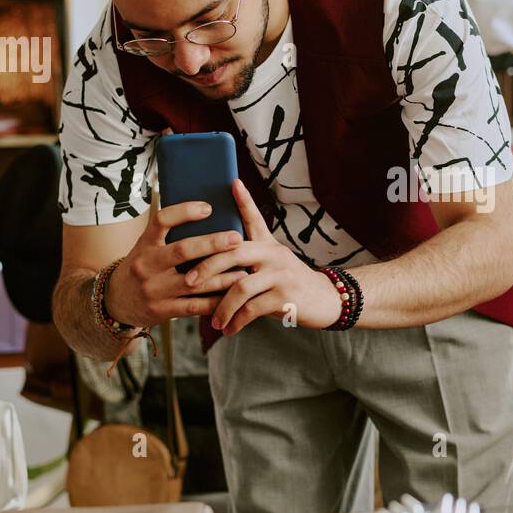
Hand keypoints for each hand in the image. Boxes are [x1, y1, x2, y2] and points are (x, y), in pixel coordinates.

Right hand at [104, 201, 245, 327]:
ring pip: (194, 281)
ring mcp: (154, 290)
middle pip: (183, 250)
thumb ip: (169, 235)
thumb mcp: (146, 247)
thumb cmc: (141, 267)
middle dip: (213, 243)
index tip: (208, 207)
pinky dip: (215, 301)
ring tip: (244, 270)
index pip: (161, 220)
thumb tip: (209, 213)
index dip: (184, 211)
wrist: (115, 302)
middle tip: (237, 238)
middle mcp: (147, 265)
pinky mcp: (161, 311)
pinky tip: (232, 295)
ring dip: (222, 276)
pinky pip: (194, 307)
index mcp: (144, 244)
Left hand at [186, 180, 343, 333]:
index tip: (232, 183)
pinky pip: (252, 309)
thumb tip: (216, 259)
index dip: (244, 200)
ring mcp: (281, 274)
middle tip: (188, 281)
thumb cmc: (289, 283)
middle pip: (234, 252)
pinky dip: (237, 321)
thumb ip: (250, 258)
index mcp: (268, 244)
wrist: (324, 300)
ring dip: (221, 306)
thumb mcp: (274, 263)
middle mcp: (274, 254)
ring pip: (240, 286)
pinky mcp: (286, 296)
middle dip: (207, 266)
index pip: (253, 218)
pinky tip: (228, 329)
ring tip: (213, 321)